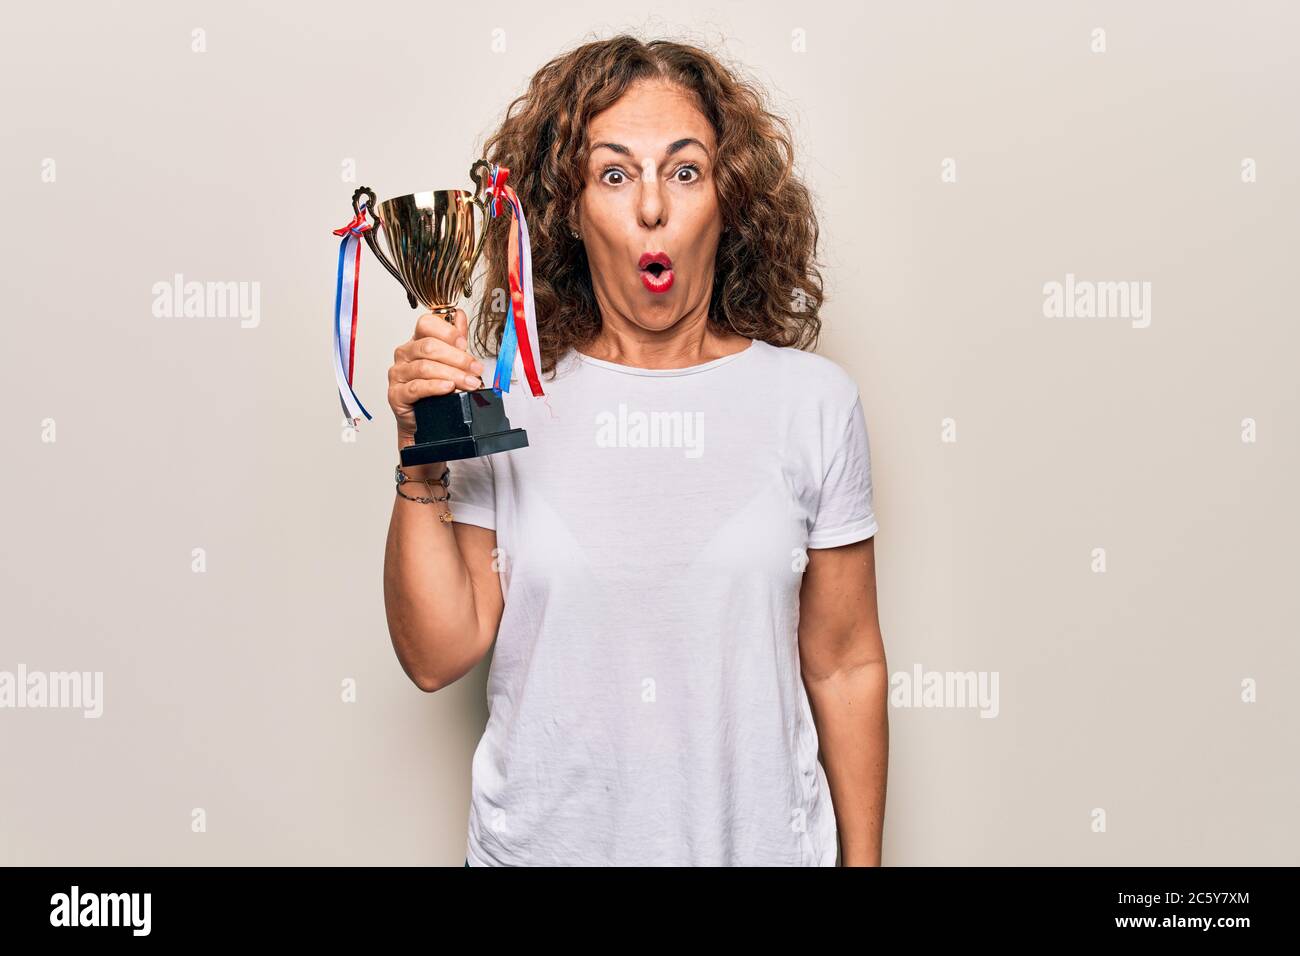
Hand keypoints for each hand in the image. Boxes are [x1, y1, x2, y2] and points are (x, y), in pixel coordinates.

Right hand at [388, 308, 484, 447]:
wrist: (423, 419)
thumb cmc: (435, 389)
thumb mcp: (449, 361)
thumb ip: (455, 339)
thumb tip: (460, 316)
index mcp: (416, 341)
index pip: (426, 324)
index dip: (447, 331)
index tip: (464, 342)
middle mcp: (405, 354)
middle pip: (429, 347)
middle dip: (457, 358)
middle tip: (475, 369)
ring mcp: (398, 374)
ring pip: (425, 367)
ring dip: (452, 374)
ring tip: (469, 383)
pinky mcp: (396, 394)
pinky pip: (417, 387)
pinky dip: (435, 387)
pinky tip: (448, 387)